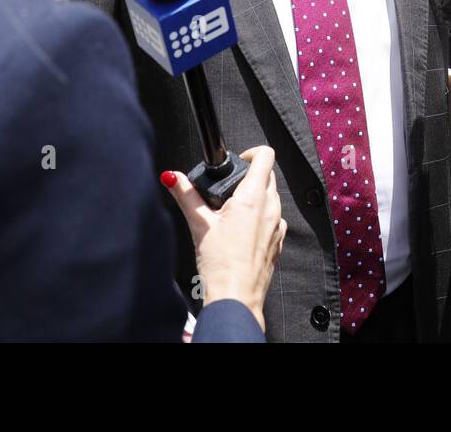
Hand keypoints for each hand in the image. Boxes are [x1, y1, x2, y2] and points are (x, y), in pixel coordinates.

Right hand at [161, 146, 286, 331]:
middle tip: (226, 191)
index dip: (251, 152)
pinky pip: (273, 218)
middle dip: (248, 177)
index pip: (265, 156)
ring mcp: (278, 225)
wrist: (236, 298)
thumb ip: (186, 195)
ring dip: (255, 197)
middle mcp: (271, 208)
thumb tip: (172, 177)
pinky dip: (260, 217)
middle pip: (267, 176)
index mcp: (253, 197)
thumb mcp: (199, 224)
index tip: (236, 161)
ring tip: (230, 214)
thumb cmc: (220, 264)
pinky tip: (240, 232)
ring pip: (271, 197)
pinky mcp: (278, 241)